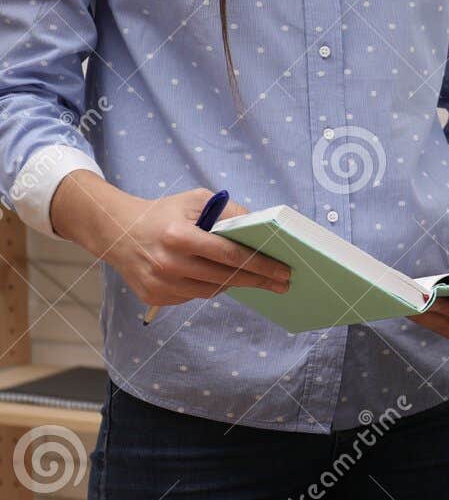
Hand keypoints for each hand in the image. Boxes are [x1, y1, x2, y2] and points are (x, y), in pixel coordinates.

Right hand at [51, 174, 290, 305]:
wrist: (115, 231)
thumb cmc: (162, 213)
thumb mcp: (195, 201)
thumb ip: (229, 212)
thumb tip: (260, 229)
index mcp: (178, 236)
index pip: (230, 255)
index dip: (261, 264)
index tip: (283, 271)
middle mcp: (168, 264)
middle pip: (226, 278)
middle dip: (258, 280)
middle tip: (282, 282)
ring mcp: (160, 284)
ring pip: (212, 290)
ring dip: (233, 282)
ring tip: (248, 275)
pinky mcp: (155, 297)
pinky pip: (194, 296)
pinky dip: (207, 286)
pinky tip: (210, 275)